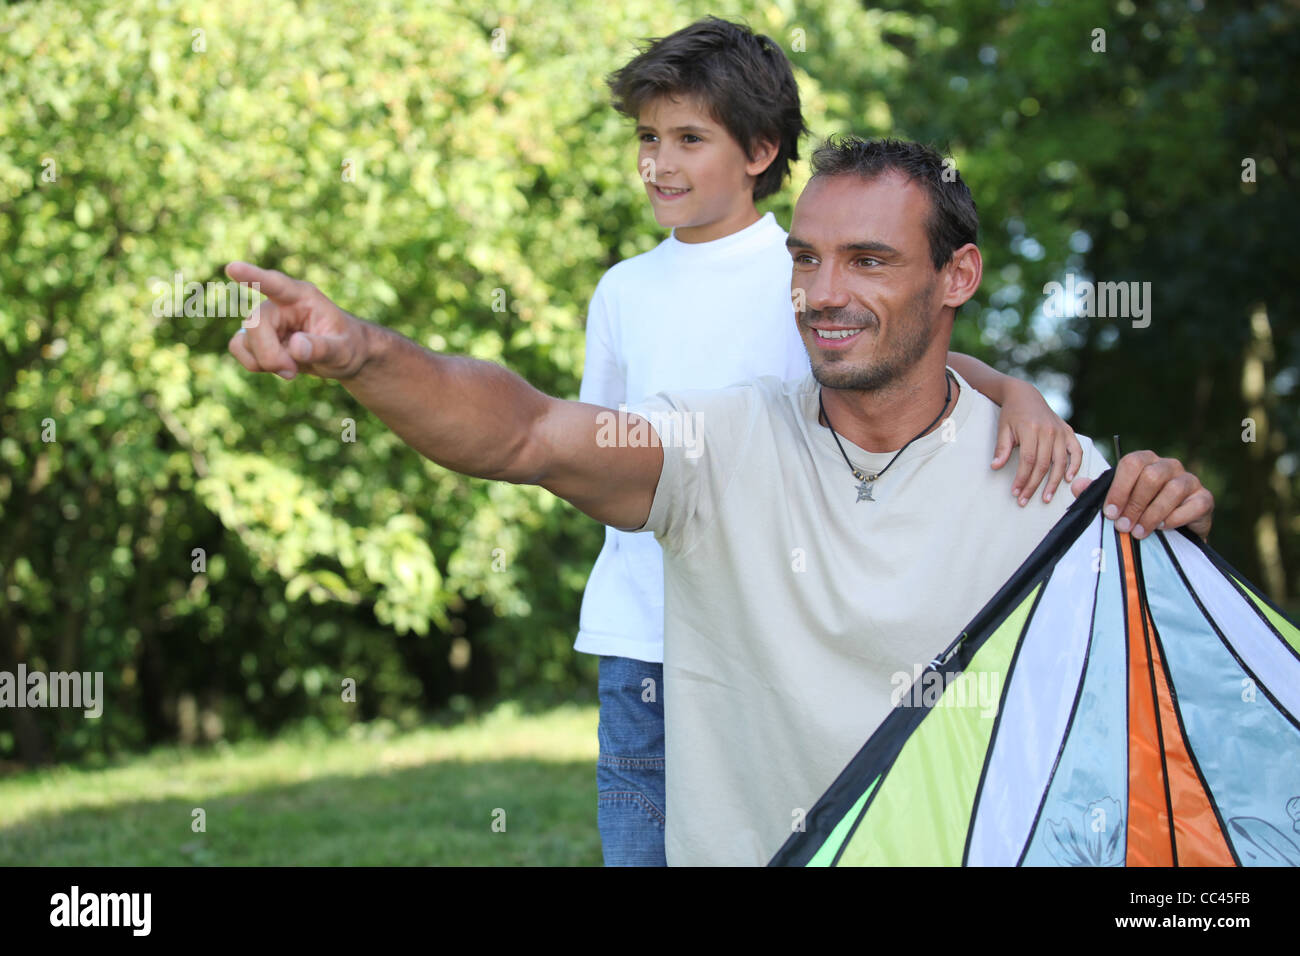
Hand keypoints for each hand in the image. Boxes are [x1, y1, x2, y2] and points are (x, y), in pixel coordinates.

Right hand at [225, 262, 368, 380]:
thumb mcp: (343, 351)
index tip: (233, 268)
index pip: (276, 284)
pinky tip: (277, 366)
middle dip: (270, 356)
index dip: (254, 276)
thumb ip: (323, 348)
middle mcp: (279, 304)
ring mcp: (265, 319)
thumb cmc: (347, 346)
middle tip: (292, 371)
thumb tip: (296, 345)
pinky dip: (254, 364)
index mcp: (302, 297)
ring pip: (243, 341)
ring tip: (292, 368)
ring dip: (265, 363)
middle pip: (254, 325)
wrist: (341, 356)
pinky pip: (238, 348)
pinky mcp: (256, 335)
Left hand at [991, 379, 1083, 504]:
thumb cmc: (1012, 414)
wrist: (1025, 395)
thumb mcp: (1003, 429)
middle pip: (1043, 465)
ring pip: (1060, 462)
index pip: (1028, 461)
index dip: (1022, 478)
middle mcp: (1048, 431)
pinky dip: (1075, 465)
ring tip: (1046, 498)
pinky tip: (1068, 479)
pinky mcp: (1068, 431)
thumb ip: (1002, 448)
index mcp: (1031, 430)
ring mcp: (1060, 431)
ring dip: (1053, 482)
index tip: (1015, 492)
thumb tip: (995, 467)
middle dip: (1033, 485)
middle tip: (1025, 500)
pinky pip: (1076, 450)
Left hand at [1069, 451, 1213, 541]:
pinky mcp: (1205, 498)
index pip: (1131, 463)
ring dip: (1152, 514)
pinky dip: (1175, 518)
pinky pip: (1193, 504)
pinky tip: (1163, 528)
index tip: (1109, 513)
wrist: (1173, 532)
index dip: (1119, 488)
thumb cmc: (1140, 511)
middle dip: (1134, 504)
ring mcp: (1189, 480)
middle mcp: (1169, 465)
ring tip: (1139, 533)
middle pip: (1151, 476)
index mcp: (1145, 460)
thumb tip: (1077, 485)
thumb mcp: (1117, 502)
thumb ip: (1096, 493)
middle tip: (1122, 526)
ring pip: (1172, 489)